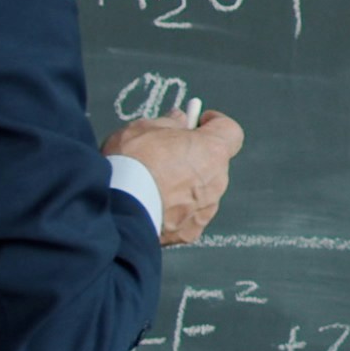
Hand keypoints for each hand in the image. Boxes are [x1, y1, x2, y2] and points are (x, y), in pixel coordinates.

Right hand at [104, 106, 243, 246]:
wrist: (119, 210)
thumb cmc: (132, 163)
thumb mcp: (144, 128)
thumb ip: (169, 122)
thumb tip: (180, 119)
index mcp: (212, 150)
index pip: (230, 131)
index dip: (214, 124)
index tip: (198, 122)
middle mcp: (216, 180)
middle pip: (213, 162)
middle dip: (195, 157)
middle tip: (166, 155)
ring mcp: (206, 208)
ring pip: (201, 191)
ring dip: (186, 186)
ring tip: (154, 185)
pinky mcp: (192, 231)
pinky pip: (189, 215)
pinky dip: (176, 210)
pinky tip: (153, 205)